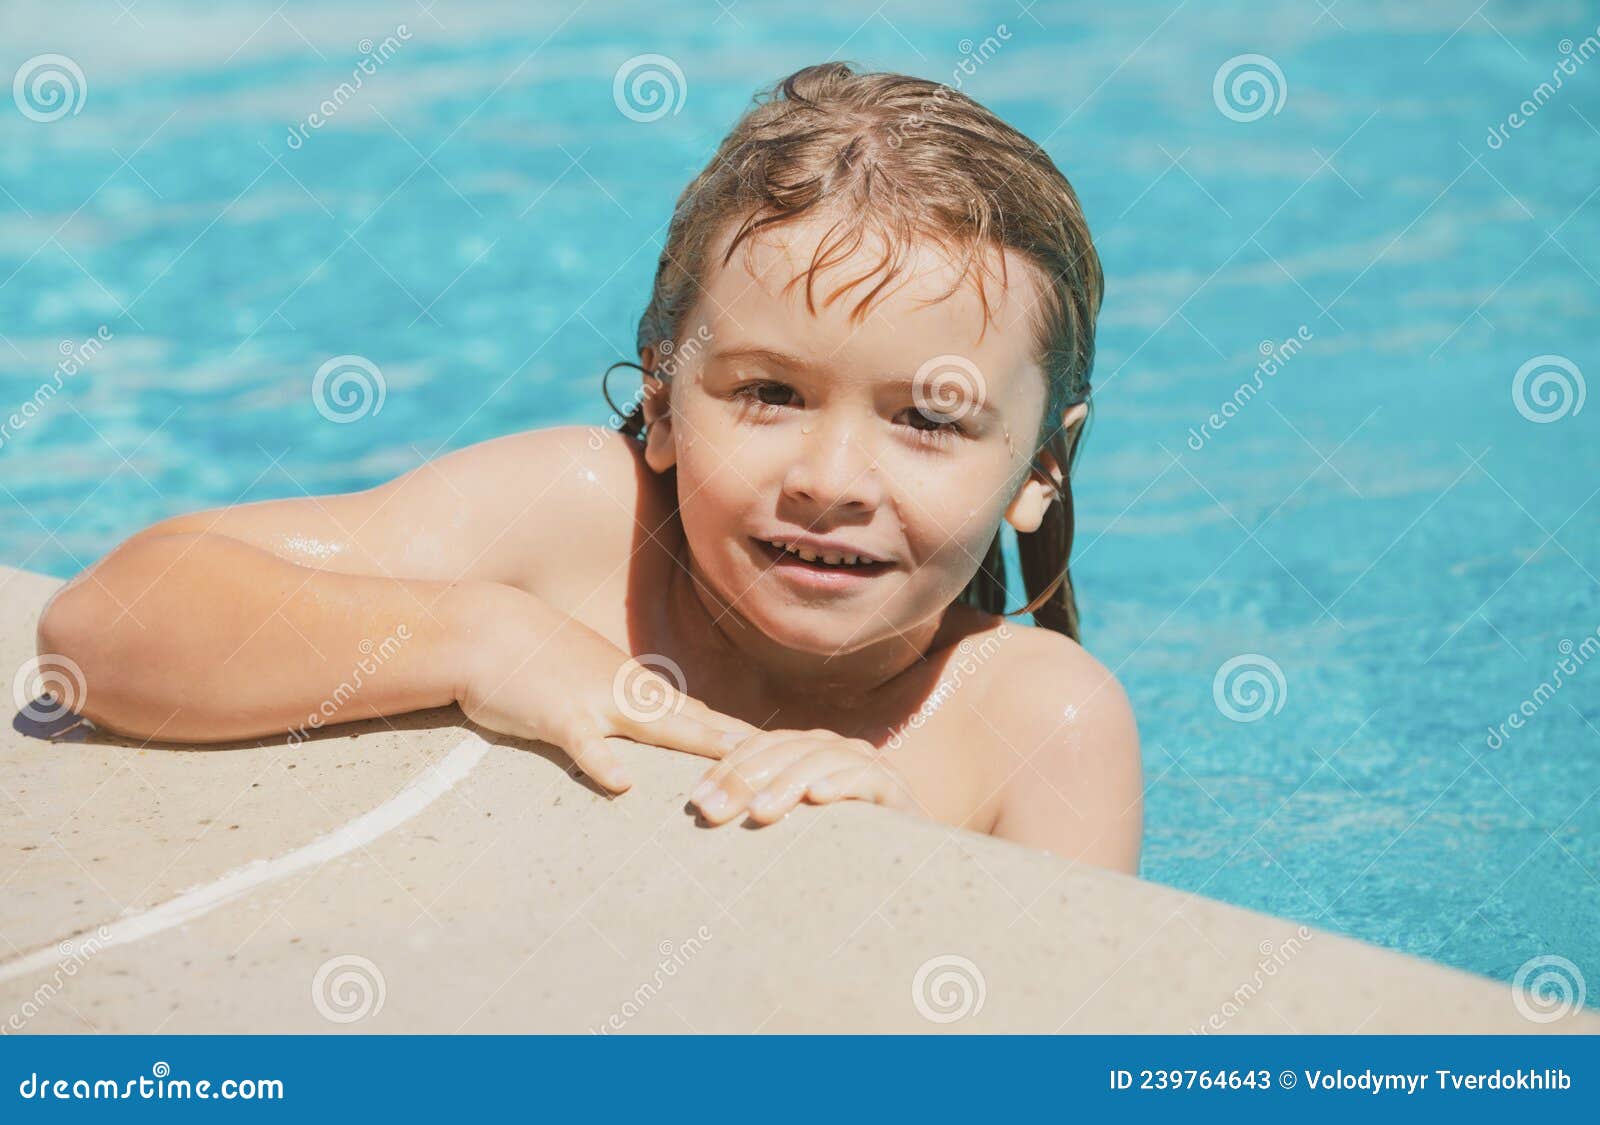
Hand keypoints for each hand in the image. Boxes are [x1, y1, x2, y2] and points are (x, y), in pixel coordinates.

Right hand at [455, 587, 757, 793]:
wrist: (483, 627)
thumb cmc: (528, 656)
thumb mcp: (583, 678)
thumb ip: (614, 706)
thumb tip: (639, 737)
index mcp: (634, 688)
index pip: (699, 715)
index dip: (739, 735)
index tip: (782, 750)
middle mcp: (626, 693)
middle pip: (695, 721)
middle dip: (741, 743)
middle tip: (788, 759)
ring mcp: (594, 701)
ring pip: (655, 727)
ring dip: (696, 746)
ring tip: (738, 767)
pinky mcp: (555, 714)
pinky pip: (582, 742)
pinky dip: (602, 762)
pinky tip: (623, 784)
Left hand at [688, 728, 916, 825]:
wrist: (910, 863)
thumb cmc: (842, 847)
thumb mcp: (796, 825)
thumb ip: (761, 805)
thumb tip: (702, 807)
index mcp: (810, 750)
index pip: (761, 746)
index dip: (726, 768)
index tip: (695, 799)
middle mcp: (838, 749)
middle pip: (784, 750)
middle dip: (743, 778)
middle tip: (710, 812)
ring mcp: (869, 765)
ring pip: (819, 760)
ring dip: (786, 784)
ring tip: (758, 813)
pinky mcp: (895, 788)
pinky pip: (865, 777)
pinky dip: (842, 783)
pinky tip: (820, 798)